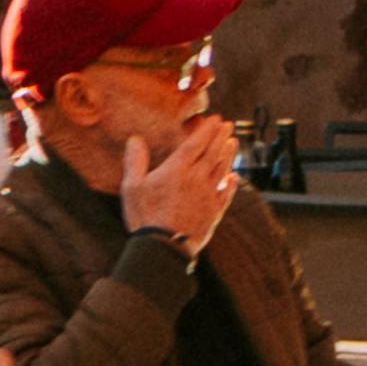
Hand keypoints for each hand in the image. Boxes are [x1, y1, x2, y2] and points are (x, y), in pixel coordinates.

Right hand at [133, 111, 245, 251]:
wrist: (164, 246)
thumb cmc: (145, 216)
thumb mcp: (132, 186)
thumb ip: (135, 161)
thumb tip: (135, 139)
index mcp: (177, 170)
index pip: (196, 144)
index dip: (207, 130)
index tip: (215, 119)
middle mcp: (197, 179)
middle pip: (213, 153)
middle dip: (220, 137)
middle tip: (228, 125)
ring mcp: (209, 195)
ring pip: (222, 170)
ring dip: (229, 155)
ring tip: (233, 143)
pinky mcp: (214, 212)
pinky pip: (226, 193)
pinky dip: (231, 183)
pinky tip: (234, 177)